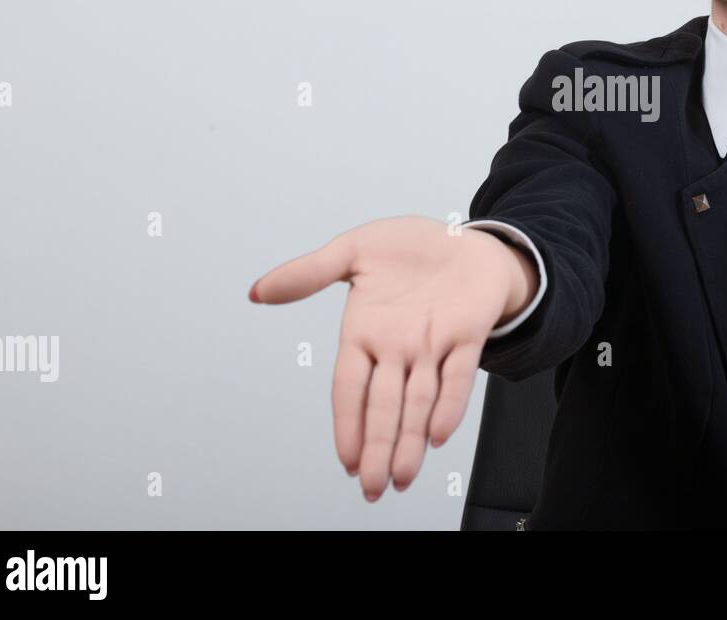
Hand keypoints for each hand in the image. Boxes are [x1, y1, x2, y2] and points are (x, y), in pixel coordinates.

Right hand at [247, 215, 534, 500]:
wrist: (466, 238)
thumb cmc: (410, 246)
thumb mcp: (353, 250)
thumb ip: (309, 272)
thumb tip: (257, 291)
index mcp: (365, 332)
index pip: (349, 388)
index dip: (347, 424)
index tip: (346, 461)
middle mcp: (398, 348)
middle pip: (383, 407)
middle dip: (377, 448)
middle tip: (372, 488)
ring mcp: (434, 345)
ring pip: (420, 402)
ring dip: (410, 440)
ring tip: (401, 477)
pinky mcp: (469, 335)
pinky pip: (459, 376)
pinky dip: (450, 404)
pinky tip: (438, 434)